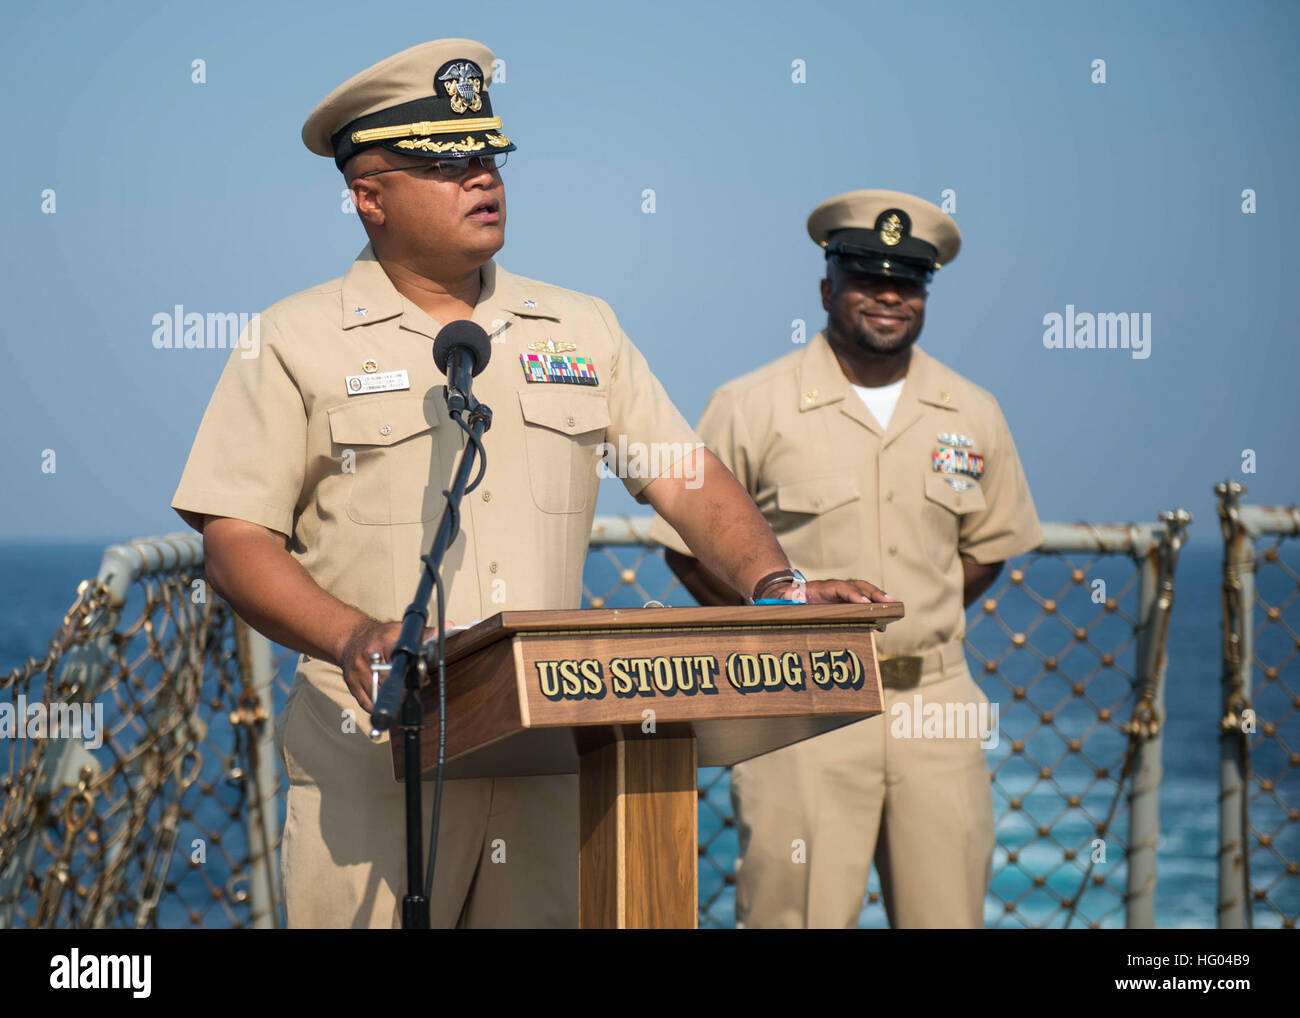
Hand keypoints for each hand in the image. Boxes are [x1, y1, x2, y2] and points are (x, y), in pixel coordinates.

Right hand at [337, 618, 452, 711]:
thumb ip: (426, 633)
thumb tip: (450, 627)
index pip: (401, 659)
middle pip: (392, 682)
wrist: (351, 639)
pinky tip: (389, 701)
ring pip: (381, 696)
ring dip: (396, 700)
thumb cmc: (380, 636)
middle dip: (408, 689)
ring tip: (405, 693)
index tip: (423, 680)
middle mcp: (369, 656)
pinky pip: (368, 704)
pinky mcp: (351, 684)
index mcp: (384, 640)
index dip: (414, 674)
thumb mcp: (401, 630)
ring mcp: (357, 671)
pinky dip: (380, 706)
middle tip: (418, 687)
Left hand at [767, 578, 894, 604]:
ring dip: (879, 599)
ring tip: (893, 609)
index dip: (853, 595)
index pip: (840, 587)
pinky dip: (875, 610)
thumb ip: (788, 596)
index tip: (865, 604)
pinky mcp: (846, 603)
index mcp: (822, 588)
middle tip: (889, 603)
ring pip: (865, 593)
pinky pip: (864, 603)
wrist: (788, 597)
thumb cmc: (787, 600)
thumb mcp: (784, 598)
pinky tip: (884, 623)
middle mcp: (835, 589)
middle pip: (858, 587)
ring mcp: (842, 595)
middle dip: (874, 594)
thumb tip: (796, 597)